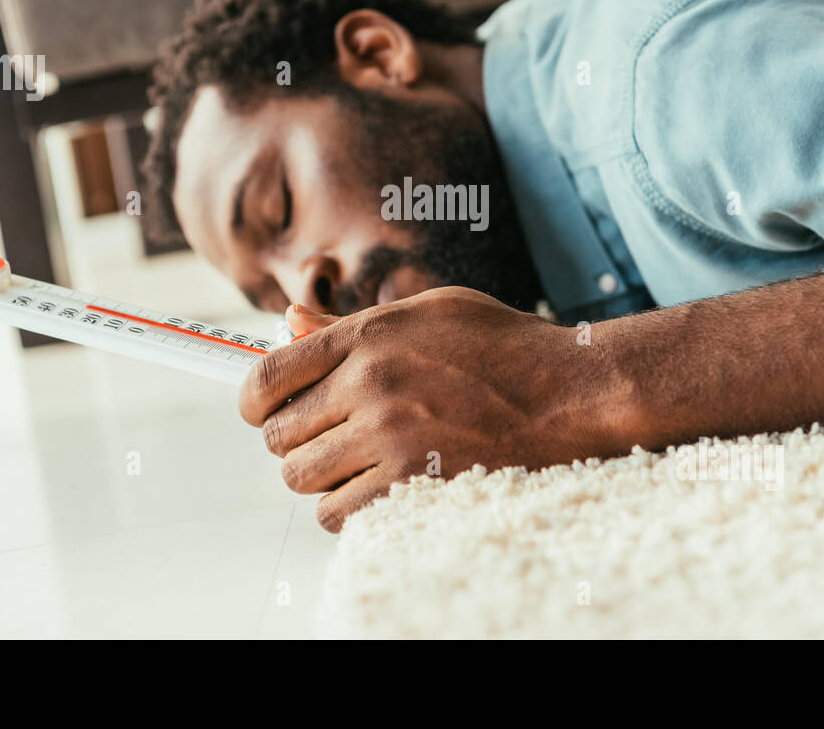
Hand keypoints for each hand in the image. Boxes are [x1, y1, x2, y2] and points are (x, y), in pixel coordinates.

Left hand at [239, 287, 629, 530]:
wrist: (570, 390)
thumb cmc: (503, 345)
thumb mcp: (427, 311)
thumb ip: (351, 324)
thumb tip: (287, 324)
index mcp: (368, 336)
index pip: (269, 375)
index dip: (254, 400)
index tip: (263, 410)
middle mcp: (371, 383)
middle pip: (279, 434)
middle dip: (295, 438)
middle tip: (328, 435)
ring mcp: (390, 436)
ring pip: (302, 477)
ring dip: (319, 474)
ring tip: (353, 461)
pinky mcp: (412, 483)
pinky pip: (336, 513)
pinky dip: (344, 507)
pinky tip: (372, 487)